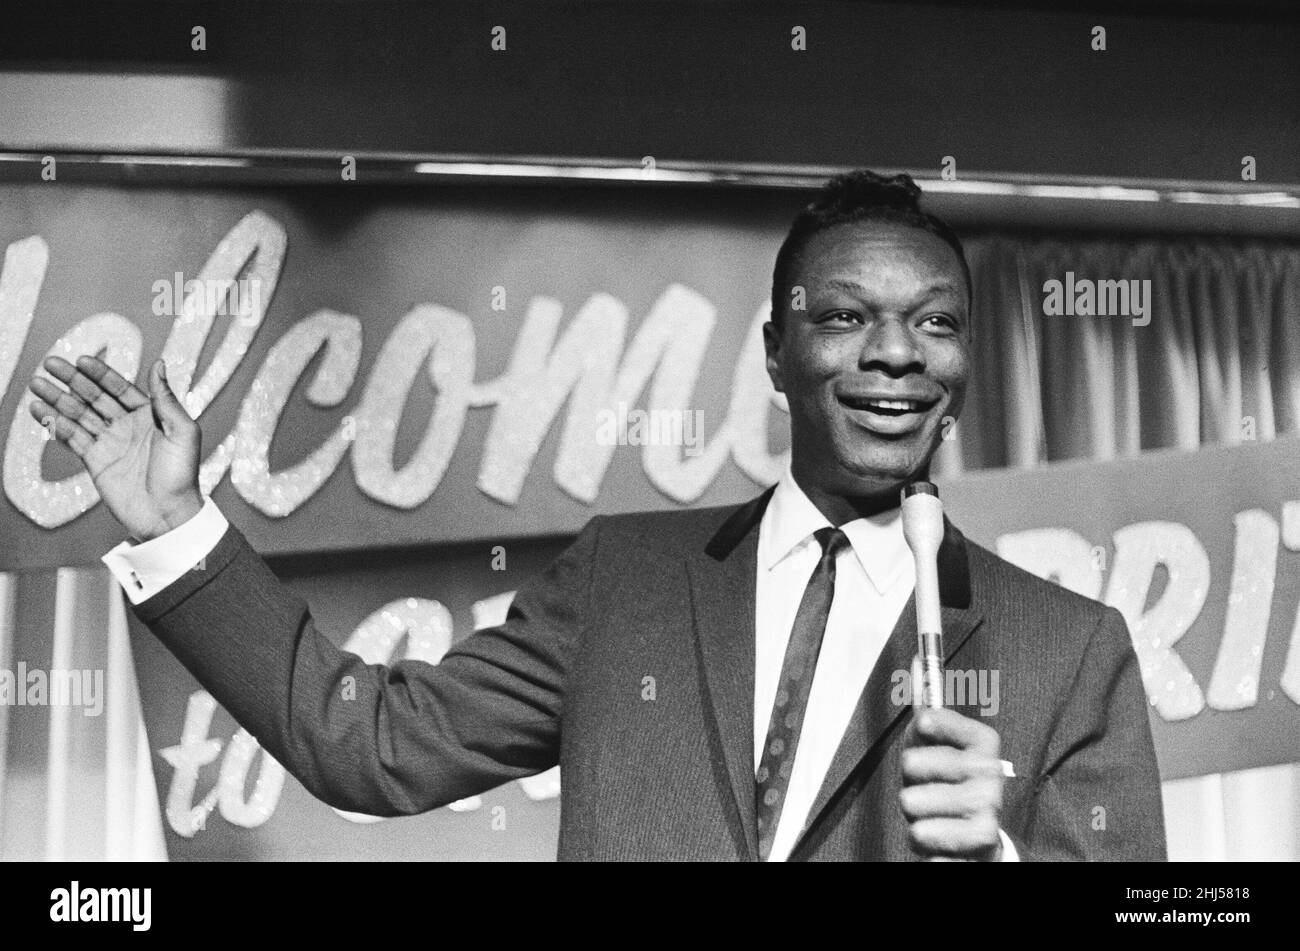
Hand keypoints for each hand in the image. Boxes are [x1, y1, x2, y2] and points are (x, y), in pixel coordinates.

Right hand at [28, 355, 202, 541]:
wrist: (168, 515)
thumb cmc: (182, 474)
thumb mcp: (183, 432)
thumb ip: (166, 399)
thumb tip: (159, 363)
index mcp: (150, 415)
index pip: (120, 388)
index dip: (101, 374)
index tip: (81, 360)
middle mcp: (128, 426)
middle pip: (95, 397)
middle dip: (72, 380)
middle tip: (50, 363)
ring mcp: (110, 443)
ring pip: (79, 414)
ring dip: (57, 399)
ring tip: (36, 384)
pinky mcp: (96, 461)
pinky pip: (72, 437)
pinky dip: (55, 424)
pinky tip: (39, 410)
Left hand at [900, 706, 1004, 860]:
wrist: (982, 839)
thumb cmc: (951, 786)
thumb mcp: (938, 746)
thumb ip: (927, 708)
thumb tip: (916, 661)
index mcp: (984, 742)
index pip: (929, 720)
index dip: (920, 733)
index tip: (923, 733)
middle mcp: (991, 772)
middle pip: (910, 763)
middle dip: (909, 781)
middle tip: (928, 792)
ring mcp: (988, 807)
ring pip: (910, 803)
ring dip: (914, 816)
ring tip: (934, 819)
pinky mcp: (982, 842)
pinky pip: (923, 838)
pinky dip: (925, 847)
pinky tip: (941, 844)